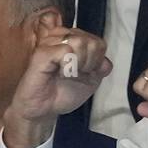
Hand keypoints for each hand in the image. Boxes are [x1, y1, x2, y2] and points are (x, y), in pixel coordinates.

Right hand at [4, 25, 111, 147]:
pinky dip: (68, 67)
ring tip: (66, 74)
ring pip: (79, 41)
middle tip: (74, 75)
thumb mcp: (90, 81)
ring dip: (78, 64)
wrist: (43, 110)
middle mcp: (61, 37)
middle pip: (91, 41)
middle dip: (88, 63)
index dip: (96, 61)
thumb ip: (100, 68)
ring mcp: (50, 43)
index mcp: (73, 41)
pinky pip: (66, 50)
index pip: (98, 42)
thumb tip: (105, 61)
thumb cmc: (62, 94)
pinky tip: (59, 74)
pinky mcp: (42, 52)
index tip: (83, 73)